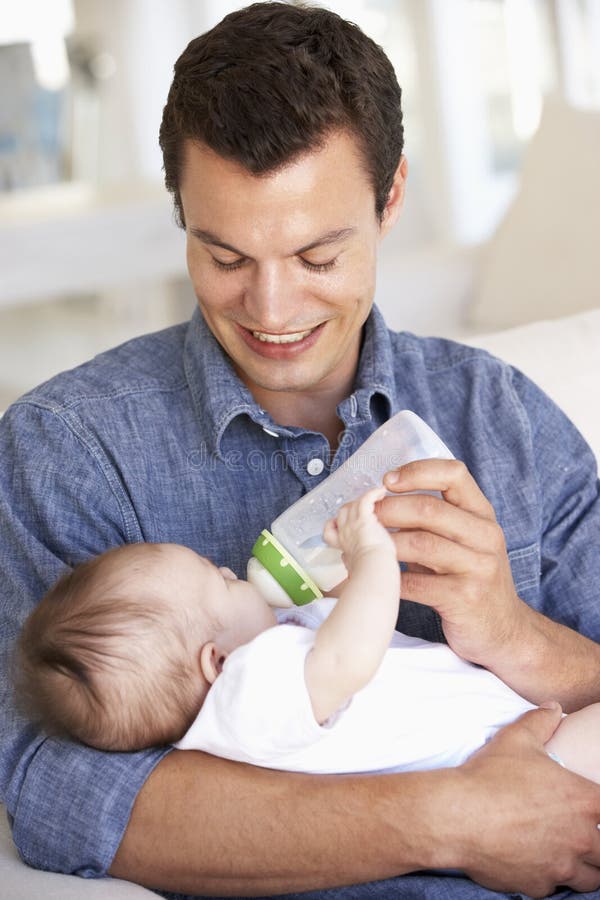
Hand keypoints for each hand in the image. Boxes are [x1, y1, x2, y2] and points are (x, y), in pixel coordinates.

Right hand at [323, 486, 394, 569]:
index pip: (330, 530)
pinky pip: (365, 499)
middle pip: (342, 513)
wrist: (374, 569)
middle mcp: (344, 532)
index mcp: (342, 544)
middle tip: (365, 509)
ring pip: (352, 505)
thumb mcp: (352, 566)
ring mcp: (352, 524)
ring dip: (363, 501)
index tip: (343, 524)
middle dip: (351, 509)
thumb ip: (348, 560)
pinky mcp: (364, 518)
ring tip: (375, 498)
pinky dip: (373, 493)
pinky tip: (381, 491)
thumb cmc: (368, 571)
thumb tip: (345, 559)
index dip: (334, 524)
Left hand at [379, 458, 523, 665]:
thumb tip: (373, 504)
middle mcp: (485, 535)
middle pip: (429, 509)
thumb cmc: (469, 578)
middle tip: (362, 517)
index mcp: (482, 514)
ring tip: (361, 545)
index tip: (387, 480)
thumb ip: (428, 522)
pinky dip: (390, 579)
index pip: (454, 474)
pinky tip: (375, 577)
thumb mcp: (461, 541)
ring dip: (384, 543)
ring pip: (421, 543)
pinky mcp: (465, 598)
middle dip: (388, 509)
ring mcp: (478, 567)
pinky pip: (417, 583)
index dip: (417, 471)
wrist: (503, 630)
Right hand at [452, 704, 599, 895]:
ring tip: (560, 852)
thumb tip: (553, 708)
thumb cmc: (491, 776)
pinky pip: (551, 888)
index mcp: (584, 802)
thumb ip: (541, 722)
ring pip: (588, 878)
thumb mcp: (517, 739)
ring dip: (579, 866)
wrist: (458, 815)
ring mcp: (560, 867)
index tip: (590, 811)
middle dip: (596, 845)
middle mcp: (580, 838)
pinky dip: (546, 877)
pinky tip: (530, 861)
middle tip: (577, 834)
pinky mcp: (538, 886)